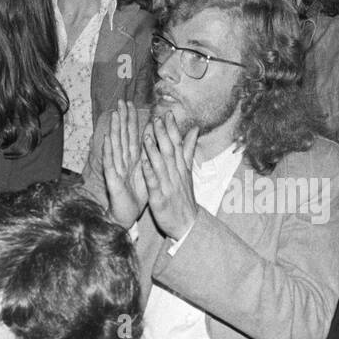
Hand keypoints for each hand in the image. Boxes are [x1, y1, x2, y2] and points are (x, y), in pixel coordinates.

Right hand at [102, 101, 149, 227]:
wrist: (128, 215)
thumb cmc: (137, 194)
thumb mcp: (148, 172)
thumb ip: (151, 154)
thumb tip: (156, 137)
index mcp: (133, 159)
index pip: (132, 135)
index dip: (131, 120)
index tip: (131, 103)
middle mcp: (123, 161)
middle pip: (123, 137)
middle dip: (122, 119)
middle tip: (122, 101)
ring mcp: (116, 169)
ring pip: (116, 147)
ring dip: (115, 130)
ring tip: (115, 115)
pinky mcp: (113, 180)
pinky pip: (110, 164)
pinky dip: (109, 152)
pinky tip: (107, 140)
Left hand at [140, 111, 199, 241]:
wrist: (188, 225)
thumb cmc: (184, 197)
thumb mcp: (188, 172)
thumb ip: (188, 150)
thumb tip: (194, 130)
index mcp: (181, 168)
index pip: (178, 145)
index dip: (172, 129)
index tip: (167, 114)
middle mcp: (176, 175)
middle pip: (170, 151)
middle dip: (163, 134)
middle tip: (157, 117)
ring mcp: (168, 187)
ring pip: (161, 166)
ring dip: (154, 150)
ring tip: (147, 135)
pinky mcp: (160, 199)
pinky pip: (154, 184)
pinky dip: (150, 173)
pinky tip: (144, 162)